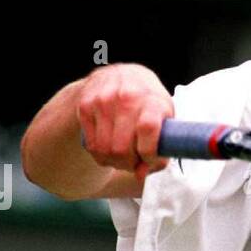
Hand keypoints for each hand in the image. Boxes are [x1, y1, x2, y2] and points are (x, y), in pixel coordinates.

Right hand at [77, 63, 172, 183]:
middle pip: (122, 148)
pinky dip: (101, 155)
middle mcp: (126, 97)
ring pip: (104, 150)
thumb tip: (140, 174)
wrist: (122, 75)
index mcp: (151, 100)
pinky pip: (92, 145)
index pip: (148, 129)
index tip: (149, 159)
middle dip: (129, 164)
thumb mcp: (165, 121)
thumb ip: (160, 150)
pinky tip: (110, 148)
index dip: (148, 153)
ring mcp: (103, 100)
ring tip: (123, 157)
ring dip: (114, 162)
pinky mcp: (85, 106)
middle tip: (134, 162)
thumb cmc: (149, 103)